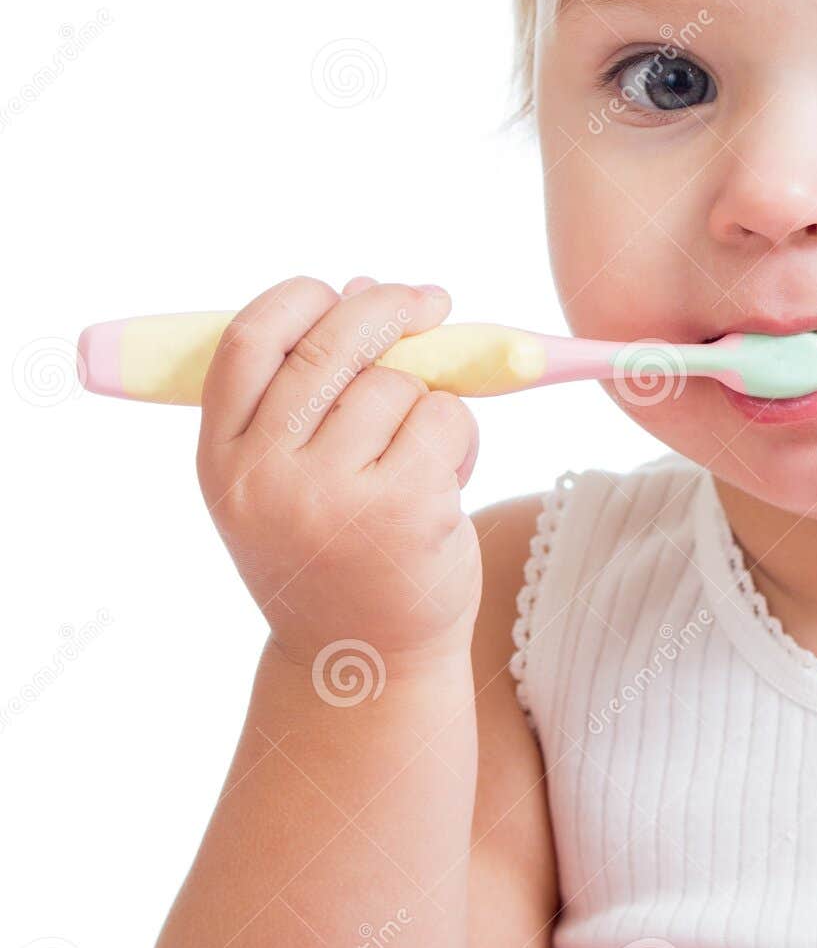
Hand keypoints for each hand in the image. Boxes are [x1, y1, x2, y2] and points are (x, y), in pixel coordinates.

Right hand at [194, 275, 482, 674]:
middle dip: (391, 307)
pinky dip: (461, 434)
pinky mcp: (402, 508)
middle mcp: (265, 475)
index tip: (341, 289)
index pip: (250, 341)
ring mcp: (331, 494)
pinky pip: (447, 418)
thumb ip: (315, 389)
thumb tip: (365, 287)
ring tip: (425, 453)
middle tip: (429, 300)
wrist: (364, 661)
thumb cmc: (335, 550)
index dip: (300, 299)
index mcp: (222, 458)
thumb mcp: (294, 474)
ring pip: (401, 384)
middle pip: (334, 345)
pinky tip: (448, 480)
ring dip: (432, 398)